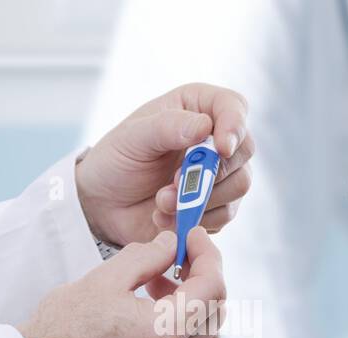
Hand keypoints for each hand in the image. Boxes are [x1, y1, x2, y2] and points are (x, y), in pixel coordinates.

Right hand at [16, 227, 224, 337]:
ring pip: (206, 337)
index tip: (194, 237)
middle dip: (203, 279)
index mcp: (164, 333)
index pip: (212, 288)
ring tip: (158, 285)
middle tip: (177, 257)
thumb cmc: (62, 328)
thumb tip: (172, 244)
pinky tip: (154, 313)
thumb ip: (148, 256)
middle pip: (215, 313)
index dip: (208, 255)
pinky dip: (184, 330)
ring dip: (195, 306)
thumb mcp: (105, 279)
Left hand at [75, 83, 253, 244]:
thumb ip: (167, 127)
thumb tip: (205, 127)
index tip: (221, 148)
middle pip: (244, 149)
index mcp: (196, 107)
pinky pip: (225, 213)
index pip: (234, 107)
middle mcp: (214, 138)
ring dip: (200, 198)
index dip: (235, 126)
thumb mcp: (133, 137)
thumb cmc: (116, 160)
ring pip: (239, 184)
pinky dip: (196, 219)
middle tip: (174, 182)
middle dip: (212, 171)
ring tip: (161, 202)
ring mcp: (218, 173)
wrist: (103, 205)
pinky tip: (165, 217)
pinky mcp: (216, 205)